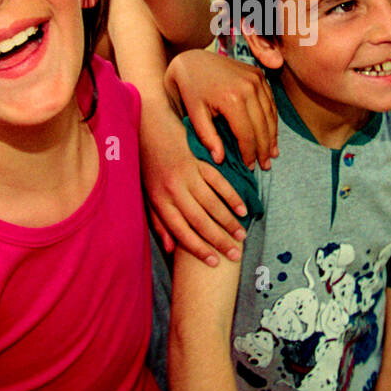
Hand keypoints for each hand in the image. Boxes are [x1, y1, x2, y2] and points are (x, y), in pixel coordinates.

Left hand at [139, 103, 248, 266]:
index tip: (214, 262)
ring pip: (212, 203)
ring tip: (242, 236)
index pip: (181, 231)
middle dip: (219, 240)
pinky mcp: (199, 162)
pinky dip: (231, 196)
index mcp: (160, 201)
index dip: (198, 249)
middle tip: (235, 255)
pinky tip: (242, 208)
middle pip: (200, 220)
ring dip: (228, 221)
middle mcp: (174, 190)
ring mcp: (188, 175)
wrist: (150, 127)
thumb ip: (159, 222)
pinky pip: (218, 182)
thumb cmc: (148, 165)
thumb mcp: (147, 195)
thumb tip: (172, 249)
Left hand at [167, 50, 277, 170]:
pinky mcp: (258, 74)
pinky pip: (270, 101)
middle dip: (264, 149)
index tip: (249, 167)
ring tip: (272, 153)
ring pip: (270, 115)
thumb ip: (207, 137)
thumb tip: (221, 160)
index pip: (247, 134)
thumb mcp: (193, 114)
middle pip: (262, 126)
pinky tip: (270, 132)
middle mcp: (248, 87)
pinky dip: (272, 119)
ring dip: (272, 136)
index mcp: (232, 99)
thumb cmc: (189, 89)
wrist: (192, 59)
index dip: (249, 154)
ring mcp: (256, 79)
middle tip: (265, 165)